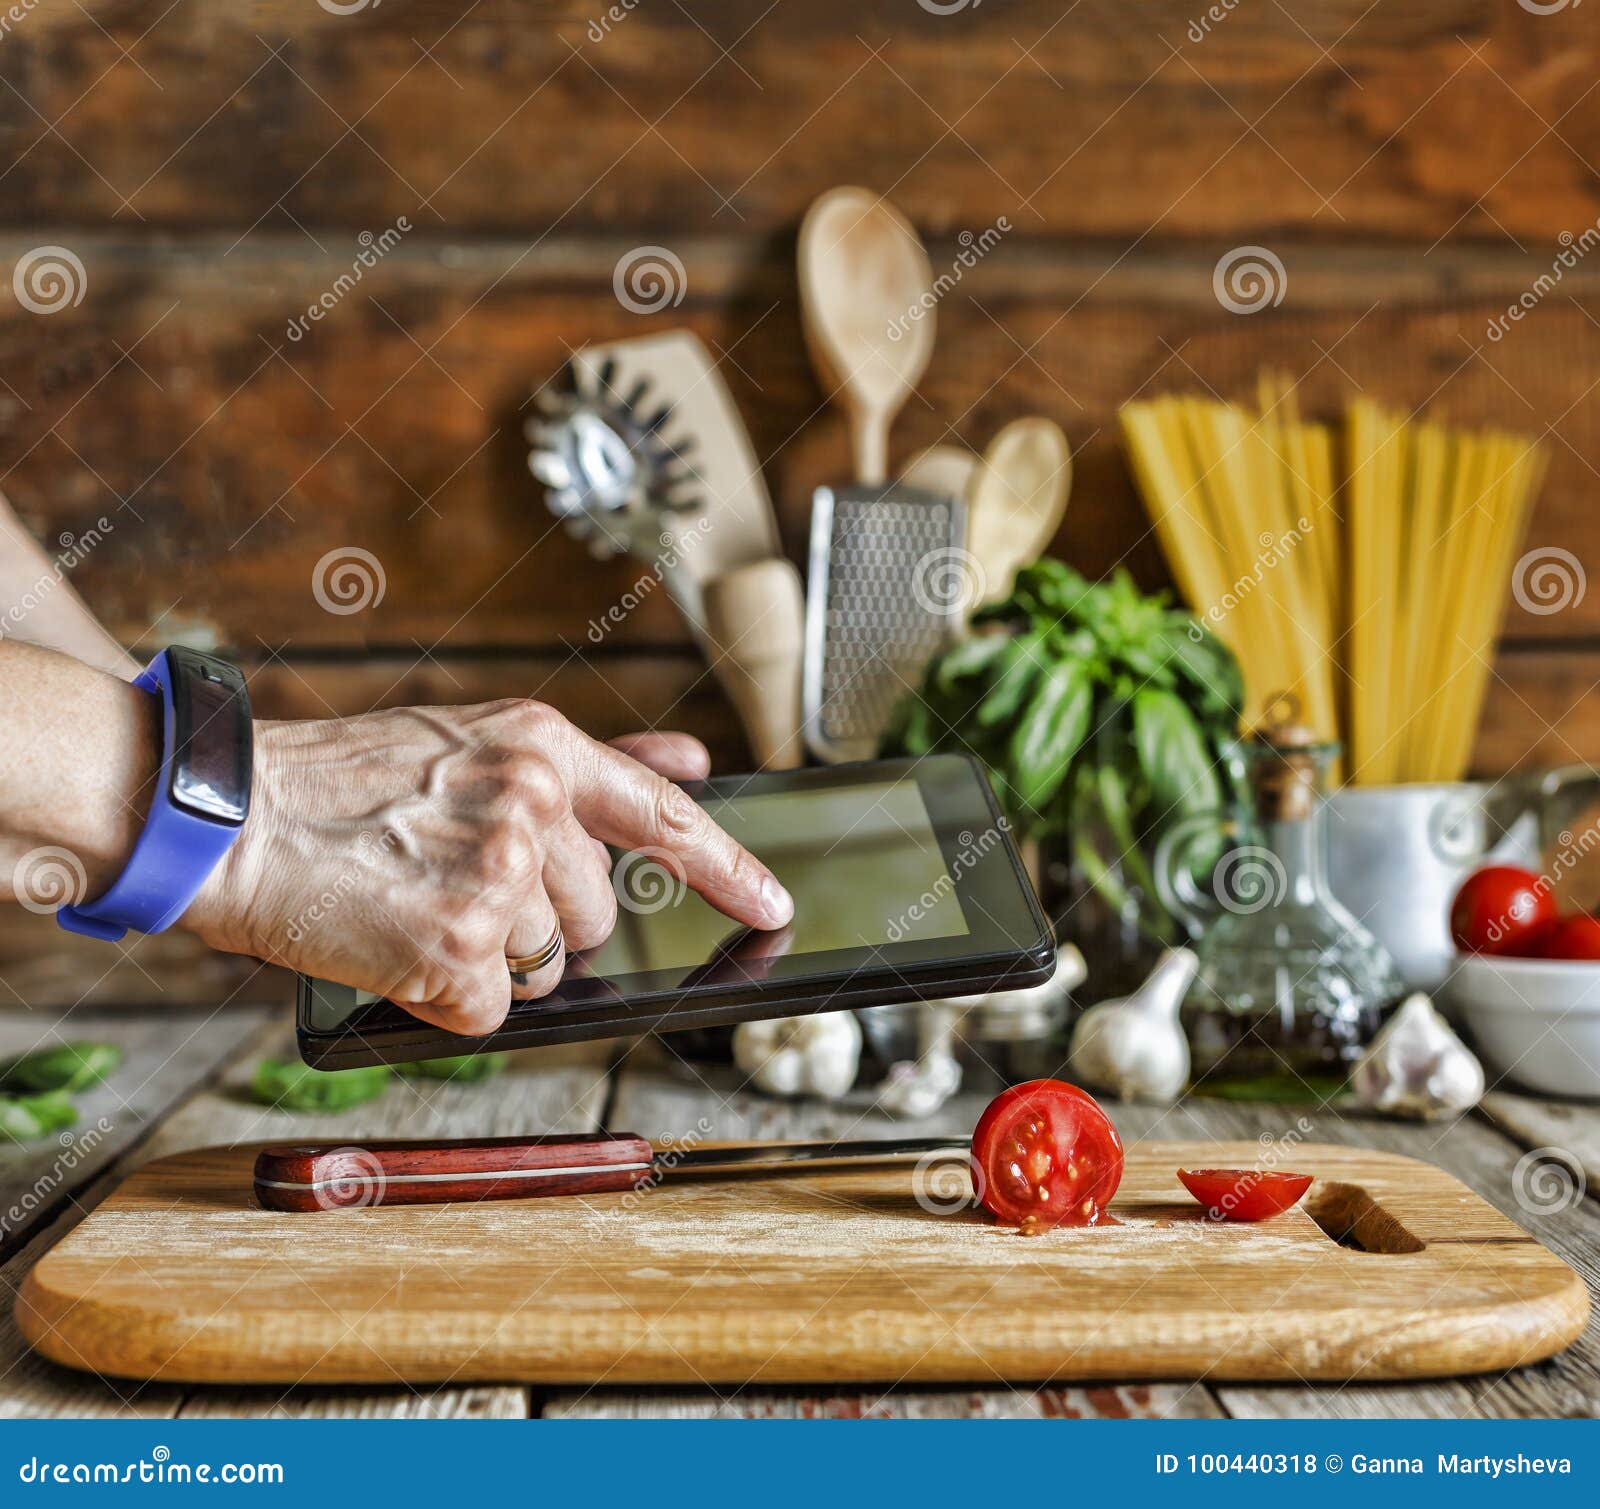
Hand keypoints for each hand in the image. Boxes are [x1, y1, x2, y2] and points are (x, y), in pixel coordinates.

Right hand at [183, 700, 791, 1036]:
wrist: (228, 816)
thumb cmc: (339, 784)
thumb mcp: (471, 743)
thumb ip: (588, 765)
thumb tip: (695, 760)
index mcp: (540, 747)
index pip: (666, 814)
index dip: (728, 868)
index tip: (771, 903)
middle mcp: (532, 806)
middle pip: (593, 917)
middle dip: (537, 922)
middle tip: (454, 887)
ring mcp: (498, 879)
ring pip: (545, 969)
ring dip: (487, 960)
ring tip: (414, 907)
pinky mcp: (458, 949)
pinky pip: (490, 1011)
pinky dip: (444, 998)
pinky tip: (395, 946)